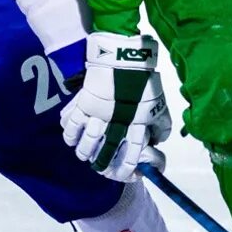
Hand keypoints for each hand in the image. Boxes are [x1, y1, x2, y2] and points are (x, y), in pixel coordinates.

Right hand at [62, 33, 172, 180]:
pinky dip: (69, 134)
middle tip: (99, 168)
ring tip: (83, 156)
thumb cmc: (143, 80)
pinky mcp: (84, 101)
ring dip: (84, 151)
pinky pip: (72, 123)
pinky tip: (70, 139)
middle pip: (107, 150)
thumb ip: (161, 124)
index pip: (133, 152)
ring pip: (87, 141)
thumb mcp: (159, 102)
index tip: (126, 174)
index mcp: (137, 121)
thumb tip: (158, 141)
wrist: (124, 57)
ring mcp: (98, 112)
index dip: (128, 167)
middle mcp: (117, 120)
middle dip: (102, 163)